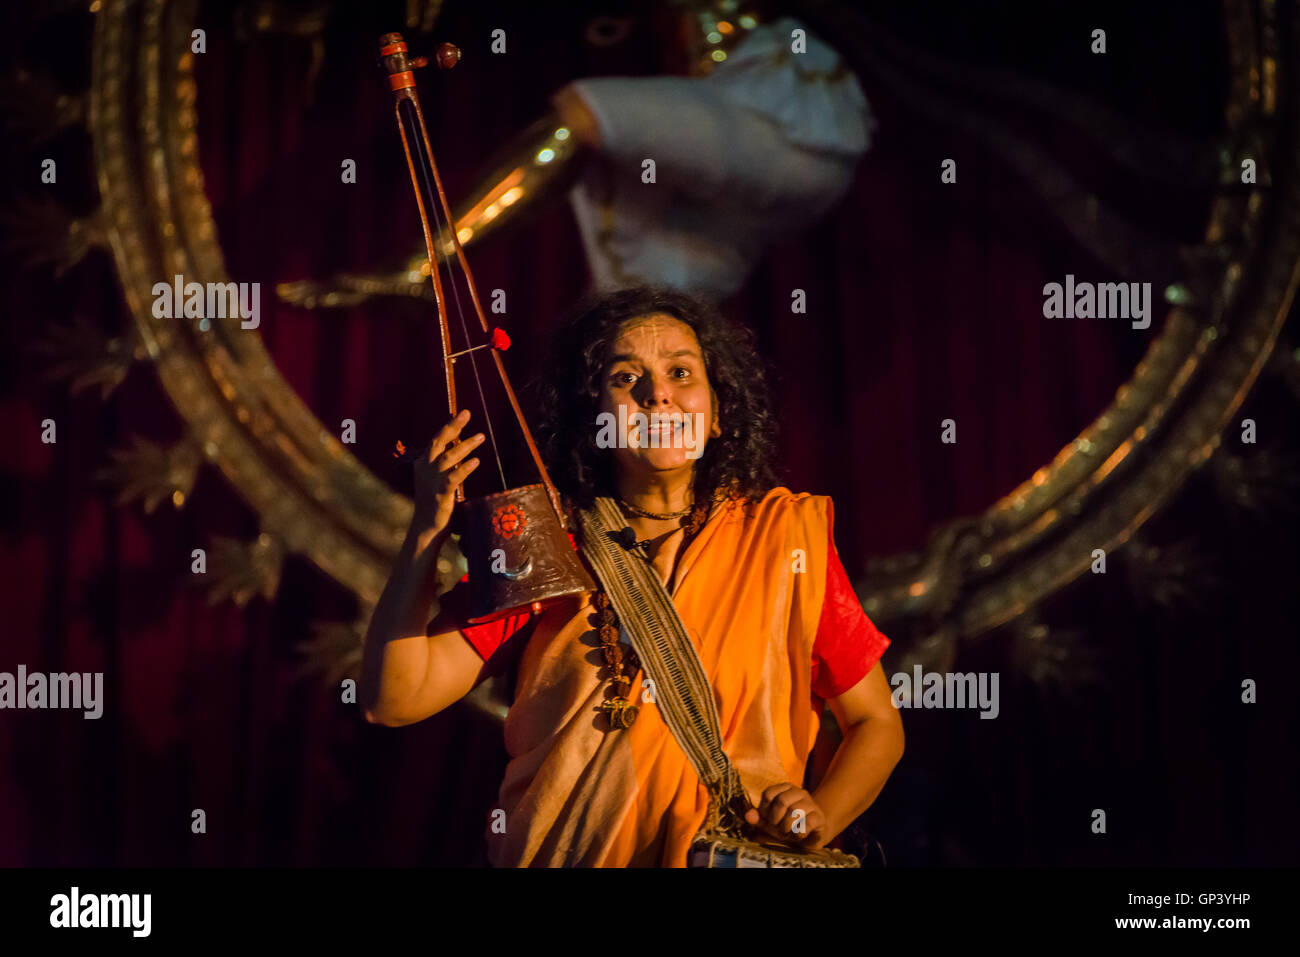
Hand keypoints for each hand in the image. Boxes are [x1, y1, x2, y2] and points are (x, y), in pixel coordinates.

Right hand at [411, 409, 483, 538]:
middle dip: (453, 426)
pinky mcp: (440, 494)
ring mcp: (431, 481)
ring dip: (465, 446)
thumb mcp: (438, 477)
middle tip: (467, 413)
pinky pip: (453, 478)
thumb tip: (460, 448)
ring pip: (448, 457)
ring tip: (481, 436)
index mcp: (423, 462)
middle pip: (438, 441)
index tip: (462, 413)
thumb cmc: (435, 500)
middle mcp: (425, 468)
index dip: (449, 426)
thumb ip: (446, 463)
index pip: (436, 439)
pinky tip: (476, 461)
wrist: (426, 526)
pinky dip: (465, 468)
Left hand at [744, 784, 827, 848]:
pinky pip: (807, 824)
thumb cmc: (787, 825)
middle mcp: (798, 792)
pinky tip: (797, 836)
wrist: (810, 835)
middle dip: (775, 819)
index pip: (768, 794)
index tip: (768, 820)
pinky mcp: (819, 817)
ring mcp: (810, 803)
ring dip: (786, 827)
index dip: (765, 810)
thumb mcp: (770, 822)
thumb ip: (758, 818)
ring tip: (787, 832)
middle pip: (781, 801)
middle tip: (777, 828)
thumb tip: (748, 816)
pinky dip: (798, 834)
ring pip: (794, 811)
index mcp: (784, 788)